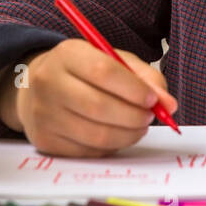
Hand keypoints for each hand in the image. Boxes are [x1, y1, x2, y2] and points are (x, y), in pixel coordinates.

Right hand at [0, 41, 177, 156]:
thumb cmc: (84, 72)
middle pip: (98, 106)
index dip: (134, 89)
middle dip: (133, 116)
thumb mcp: (113, 60)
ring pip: (95, 134)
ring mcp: (44, 114)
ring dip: (127, 135)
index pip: (104, 72)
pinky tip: (117, 135)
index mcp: (68, 55)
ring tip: (138, 127)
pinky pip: (87, 151)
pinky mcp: (45, 140)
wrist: (37, 88)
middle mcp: (49, 83)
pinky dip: (111, 147)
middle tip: (149, 117)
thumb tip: (169, 105)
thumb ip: (144, 78)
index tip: (153, 100)